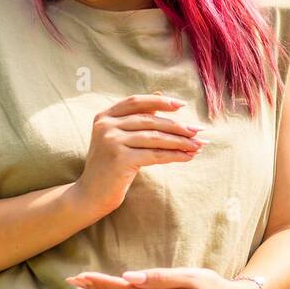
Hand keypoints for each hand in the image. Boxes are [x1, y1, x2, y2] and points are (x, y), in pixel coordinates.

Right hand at [70, 93, 207, 217]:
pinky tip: (187, 157)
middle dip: (178, 126)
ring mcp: (111, 142)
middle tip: (199, 131)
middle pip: (150, 120)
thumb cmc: (109, 165)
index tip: (182, 105)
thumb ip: (136, 117)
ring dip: (180, 142)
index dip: (160, 101)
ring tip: (198, 145)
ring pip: (155, 138)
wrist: (90, 195)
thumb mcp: (118, 137)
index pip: (136, 102)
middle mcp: (106, 126)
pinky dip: (174, 155)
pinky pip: (155, 155)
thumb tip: (160, 93)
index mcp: (104, 116)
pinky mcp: (120, 160)